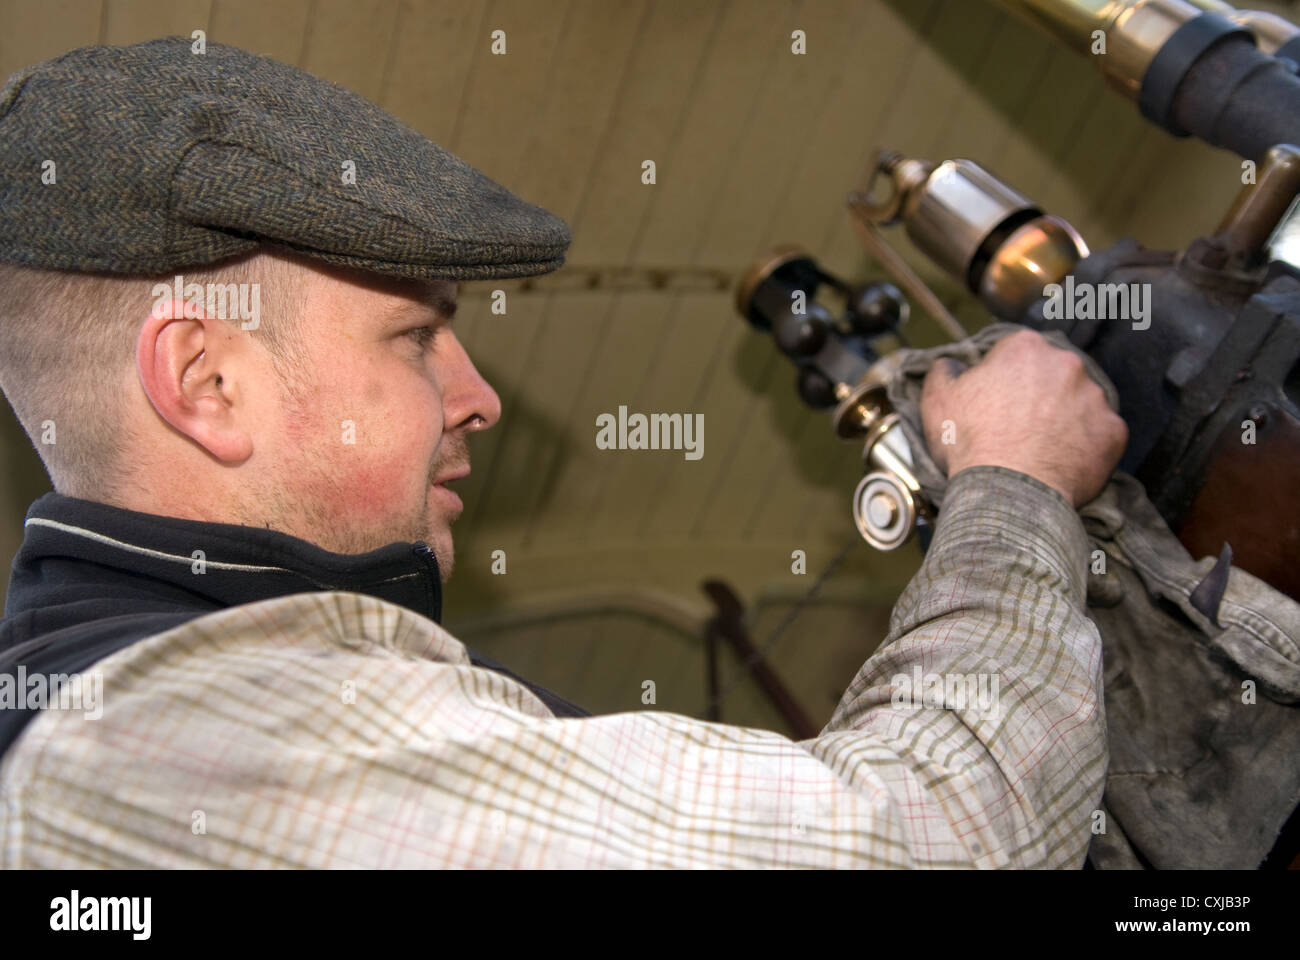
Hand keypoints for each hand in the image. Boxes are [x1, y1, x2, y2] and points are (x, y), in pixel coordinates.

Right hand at [919, 329, 1127, 507]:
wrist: (1008, 493)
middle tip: (1016, 426)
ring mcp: (1094, 397)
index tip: (993, 401)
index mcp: (1024, 349)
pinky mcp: (1113, 431)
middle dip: (1038, 393)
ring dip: (1064, 417)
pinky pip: (1100, 433)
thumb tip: (951, 364)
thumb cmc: (971, 443)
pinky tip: (1061, 460)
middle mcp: (1066, 364)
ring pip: (1079, 401)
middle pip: (1051, 373)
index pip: (1014, 352)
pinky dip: (1085, 444)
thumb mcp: (938, 399)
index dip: (1000, 377)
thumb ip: (944, 370)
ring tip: (1039, 447)